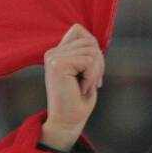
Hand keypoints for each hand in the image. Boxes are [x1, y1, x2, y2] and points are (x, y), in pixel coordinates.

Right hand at [41, 24, 103, 150]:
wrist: (67, 122)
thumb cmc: (78, 101)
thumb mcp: (85, 72)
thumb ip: (86, 54)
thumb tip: (95, 41)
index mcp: (57, 52)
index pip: (79, 30)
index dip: (93, 46)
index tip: (93, 69)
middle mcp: (52, 52)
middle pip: (89, 40)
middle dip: (99, 62)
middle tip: (93, 82)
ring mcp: (54, 57)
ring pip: (92, 50)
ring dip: (96, 71)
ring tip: (87, 85)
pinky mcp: (58, 65)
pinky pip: (89, 61)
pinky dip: (92, 76)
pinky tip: (82, 88)